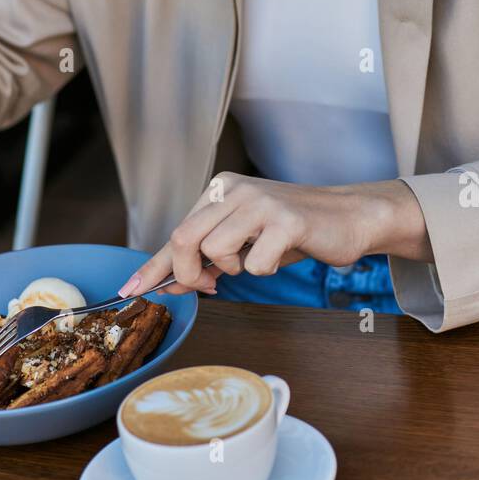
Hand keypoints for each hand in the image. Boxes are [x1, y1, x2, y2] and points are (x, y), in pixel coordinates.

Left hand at [117, 172, 395, 296]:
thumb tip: (166, 283)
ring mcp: (261, 202)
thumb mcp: (243, 239)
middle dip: (188, 274)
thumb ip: (206, 257)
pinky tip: (279, 255)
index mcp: (220, 189)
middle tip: (209, 286)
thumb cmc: (292, 231)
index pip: (178, 231)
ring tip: (255, 259)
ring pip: (216, 250)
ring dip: (232, 270)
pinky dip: (264, 270)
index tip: (130, 290)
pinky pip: (255, 263)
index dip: (154, 265)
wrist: (348, 216)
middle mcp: (235, 188)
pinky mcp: (287, 220)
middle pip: (186, 238)